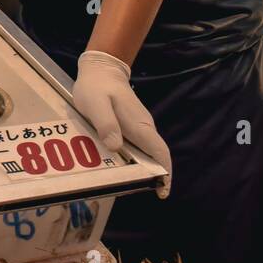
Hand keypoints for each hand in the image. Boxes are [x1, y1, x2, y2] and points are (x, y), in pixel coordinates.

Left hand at [74, 50, 171, 197]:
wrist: (101, 69)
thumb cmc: (97, 87)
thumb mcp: (96, 104)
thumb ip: (106, 124)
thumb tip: (117, 147)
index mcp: (140, 126)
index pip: (160, 153)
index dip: (165, 173)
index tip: (162, 191)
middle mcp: (144, 128)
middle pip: (156, 156)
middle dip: (155, 176)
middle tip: (141, 193)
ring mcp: (139, 126)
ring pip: (147, 152)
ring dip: (145, 169)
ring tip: (131, 186)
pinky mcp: (131, 125)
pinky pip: (137, 146)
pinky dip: (135, 159)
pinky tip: (123, 167)